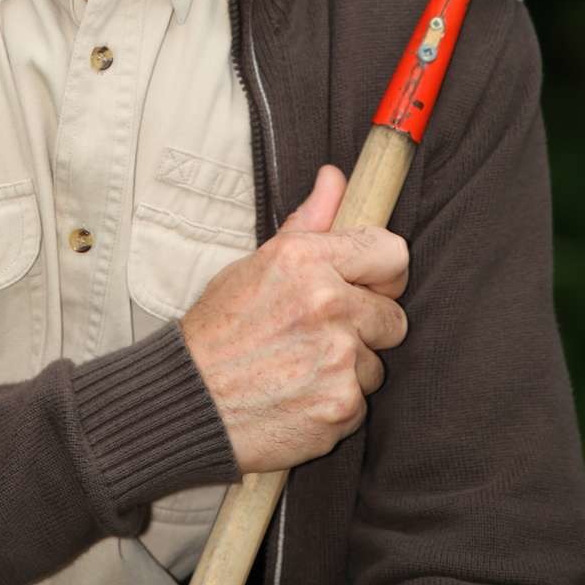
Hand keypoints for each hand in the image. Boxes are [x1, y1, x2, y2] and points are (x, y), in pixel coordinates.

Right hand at [180, 164, 408, 473]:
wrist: (191, 401)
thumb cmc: (219, 331)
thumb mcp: (257, 264)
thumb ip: (309, 222)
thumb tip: (335, 178)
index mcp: (304, 260)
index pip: (391, 253)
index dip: (383, 272)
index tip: (369, 284)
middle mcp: (326, 304)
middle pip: (393, 316)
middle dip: (365, 327)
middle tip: (322, 333)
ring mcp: (337, 358)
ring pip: (376, 364)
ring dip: (348, 368)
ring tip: (301, 366)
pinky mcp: (341, 406)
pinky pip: (361, 402)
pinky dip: (336, 402)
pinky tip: (300, 395)